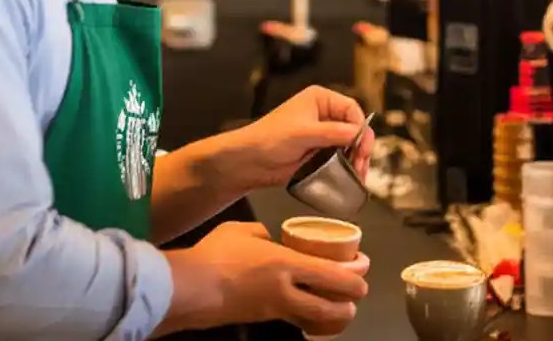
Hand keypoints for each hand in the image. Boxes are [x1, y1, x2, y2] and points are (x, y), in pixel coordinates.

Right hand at [156, 222, 369, 335]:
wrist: (189, 288)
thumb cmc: (215, 254)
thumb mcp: (245, 231)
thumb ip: (265, 234)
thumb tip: (272, 240)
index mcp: (286, 264)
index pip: (335, 275)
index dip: (356, 273)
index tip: (363, 265)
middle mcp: (286, 291)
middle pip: (333, 306)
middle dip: (351, 301)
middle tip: (357, 292)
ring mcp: (275, 310)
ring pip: (316, 320)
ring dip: (334, 315)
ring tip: (340, 306)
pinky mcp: (262, 320)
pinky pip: (295, 320)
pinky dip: (309, 318)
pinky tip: (308, 310)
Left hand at [226, 86, 375, 190]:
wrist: (250, 161)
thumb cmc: (269, 138)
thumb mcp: (303, 132)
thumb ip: (332, 132)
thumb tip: (357, 133)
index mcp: (320, 99)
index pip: (351, 109)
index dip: (360, 127)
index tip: (362, 146)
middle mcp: (324, 114)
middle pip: (354, 127)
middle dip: (360, 146)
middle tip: (362, 163)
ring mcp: (323, 134)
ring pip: (350, 144)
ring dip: (356, 158)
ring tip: (358, 174)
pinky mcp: (320, 152)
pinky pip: (340, 157)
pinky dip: (347, 166)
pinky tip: (351, 176)